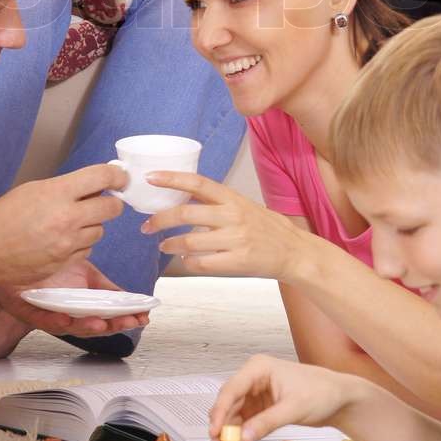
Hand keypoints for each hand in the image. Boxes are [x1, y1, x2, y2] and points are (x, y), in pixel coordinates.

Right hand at [0, 164, 125, 286]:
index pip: (102, 177)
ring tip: (72, 222)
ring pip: (100, 231)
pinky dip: (81, 243)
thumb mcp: (32, 190)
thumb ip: (64, 188)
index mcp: (57, 193)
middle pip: (112, 208)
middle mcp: (67, 218)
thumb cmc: (2, 217)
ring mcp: (67, 243)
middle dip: (112, 202)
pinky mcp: (65, 262)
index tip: (120, 177)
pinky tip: (63, 240)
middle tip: (104, 201)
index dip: (116, 175)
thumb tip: (92, 188)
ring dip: (93, 225)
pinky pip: (87, 249)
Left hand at [0, 258, 151, 337]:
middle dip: (114, 326)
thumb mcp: (85, 274)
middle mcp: (69, 314)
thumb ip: (106, 287)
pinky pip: (43, 321)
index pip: (109, 317)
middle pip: (94, 326)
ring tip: (102, 323)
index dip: (126, 319)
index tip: (144, 317)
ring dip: (87, 327)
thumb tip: (131, 296)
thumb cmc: (51, 270)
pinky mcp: (30, 313)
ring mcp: (50, 315)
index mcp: (84, 307)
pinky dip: (55, 322)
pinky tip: (65, 319)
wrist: (16, 260)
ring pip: (71, 327)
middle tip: (130, 322)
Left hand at [139, 171, 308, 279]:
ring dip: (169, 244)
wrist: (294, 252)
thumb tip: (181, 199)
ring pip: (189, 241)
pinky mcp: (238, 262)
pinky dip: (187, 262)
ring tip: (163, 245)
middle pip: (185, 213)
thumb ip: (215, 203)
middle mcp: (233, 216)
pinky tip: (185, 260)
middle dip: (159, 220)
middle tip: (146, 226)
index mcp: (232, 198)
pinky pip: (201, 263)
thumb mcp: (242, 205)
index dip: (171, 178)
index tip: (150, 178)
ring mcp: (235, 240)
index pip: (197, 183)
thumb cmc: (266, 228)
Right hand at [208, 355, 351, 440]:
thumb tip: (242, 439)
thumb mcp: (293, 409)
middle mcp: (253, 378)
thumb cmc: (321, 393)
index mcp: (258, 368)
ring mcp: (256, 392)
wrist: (339, 399)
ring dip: (228, 432)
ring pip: (234, 413)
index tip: (214, 432)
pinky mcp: (261, 406)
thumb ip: (266, 423)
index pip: (231, 389)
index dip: (220, 411)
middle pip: (229, 402)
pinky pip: (245, 420)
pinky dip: (239, 434)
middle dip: (221, 425)